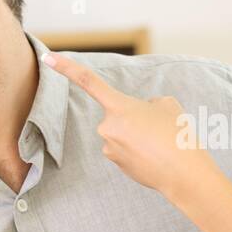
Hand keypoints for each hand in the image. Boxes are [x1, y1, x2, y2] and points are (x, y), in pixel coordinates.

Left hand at [42, 52, 220, 200]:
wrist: (184, 174)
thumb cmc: (178, 136)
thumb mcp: (167, 105)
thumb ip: (147, 103)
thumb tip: (139, 114)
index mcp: (119, 106)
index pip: (88, 81)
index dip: (66, 67)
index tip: (47, 57)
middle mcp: (108, 127)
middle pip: (118, 114)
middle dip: (135, 118)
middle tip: (159, 129)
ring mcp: (110, 148)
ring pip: (123, 133)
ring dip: (139, 136)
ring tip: (160, 144)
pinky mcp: (117, 164)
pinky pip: (126, 149)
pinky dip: (139, 150)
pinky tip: (155, 156)